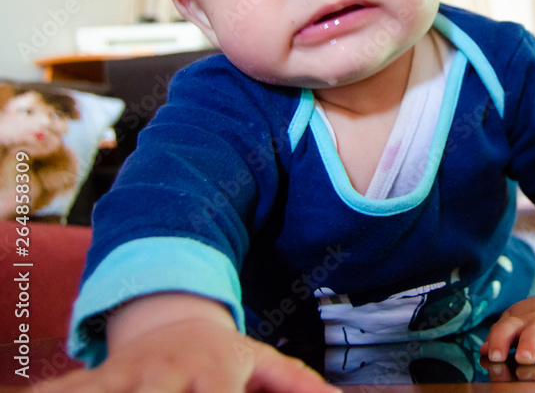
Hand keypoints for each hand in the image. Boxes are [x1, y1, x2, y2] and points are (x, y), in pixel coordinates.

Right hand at [35, 298, 338, 392]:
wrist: (171, 317)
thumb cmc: (223, 356)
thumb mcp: (262, 365)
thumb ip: (296, 385)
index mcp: (214, 372)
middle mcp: (168, 375)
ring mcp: (128, 378)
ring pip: (111, 390)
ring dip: (105, 391)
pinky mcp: (95, 383)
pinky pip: (69, 392)